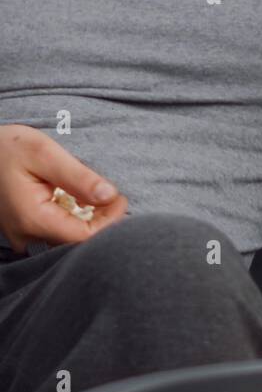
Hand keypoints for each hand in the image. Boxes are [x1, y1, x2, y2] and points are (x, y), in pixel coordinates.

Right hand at [0, 124, 127, 253]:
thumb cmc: (7, 148)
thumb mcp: (44, 153)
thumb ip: (78, 177)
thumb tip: (109, 196)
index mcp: (32, 219)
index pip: (83, 237)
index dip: (109, 221)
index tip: (120, 198)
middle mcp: (27, 237)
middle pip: (77, 243)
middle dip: (102, 221)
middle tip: (114, 196)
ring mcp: (25, 238)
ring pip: (68, 240)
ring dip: (90, 221)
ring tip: (100, 197)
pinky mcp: (26, 232)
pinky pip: (57, 234)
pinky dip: (75, 219)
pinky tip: (80, 201)